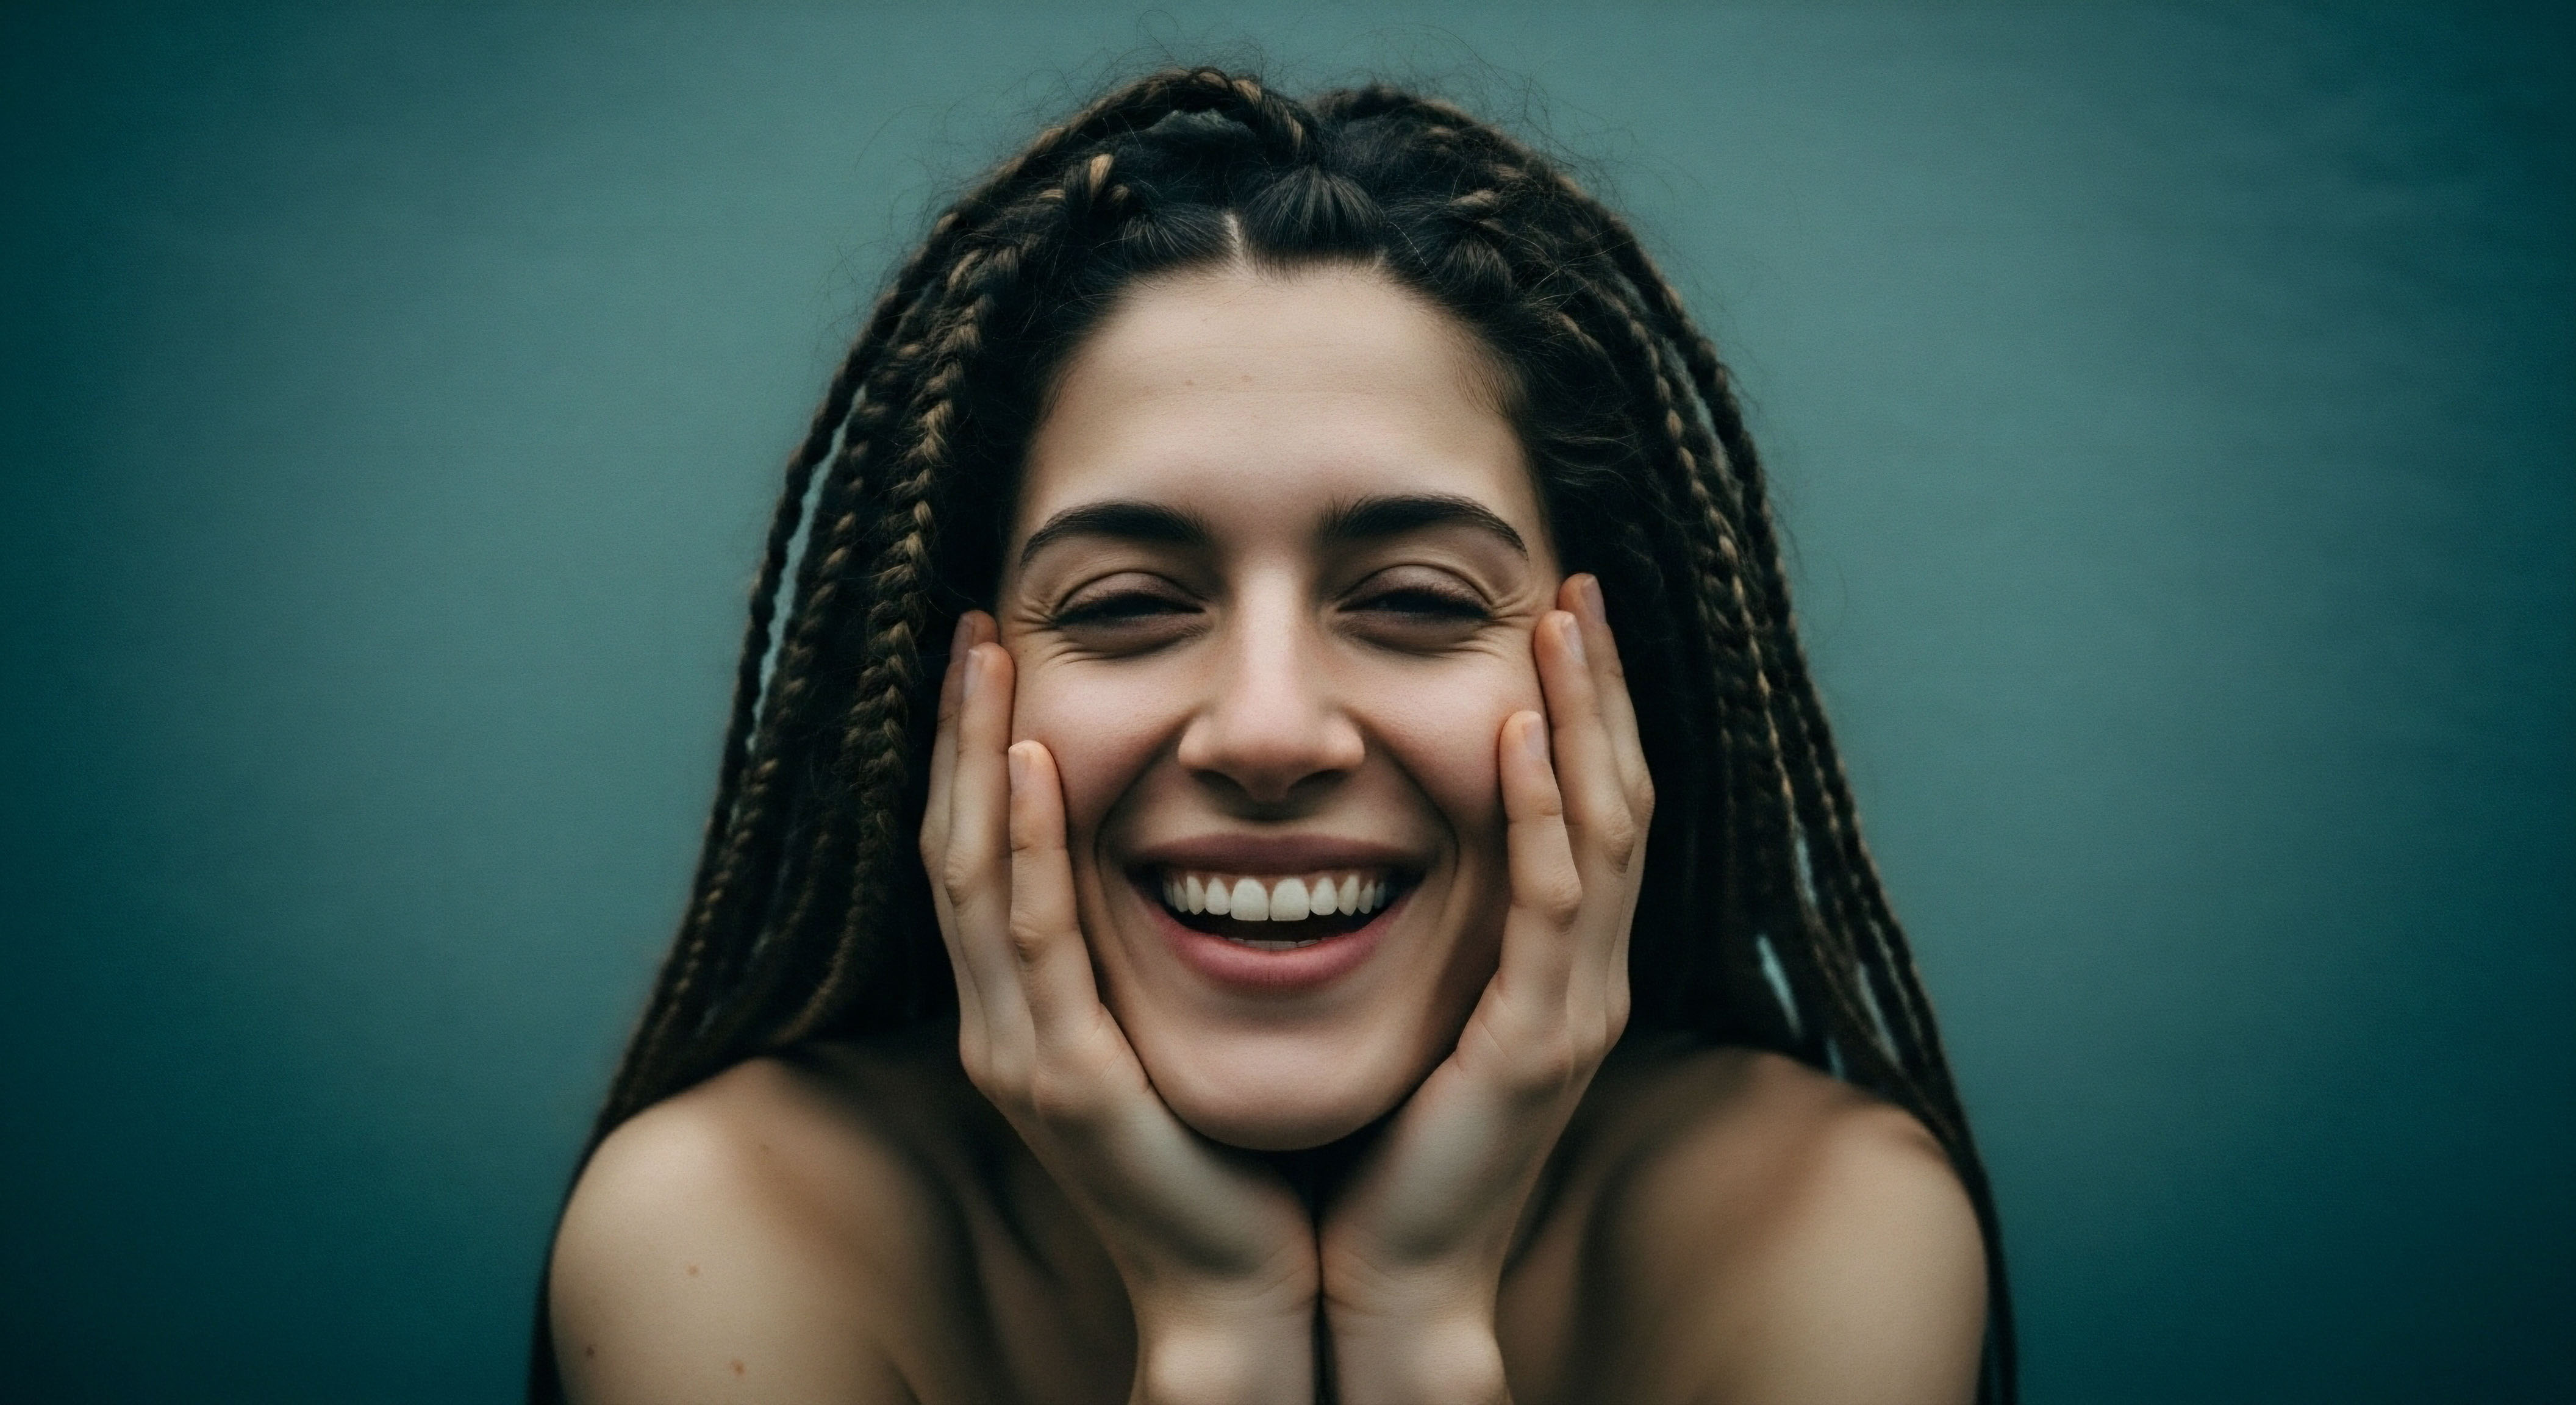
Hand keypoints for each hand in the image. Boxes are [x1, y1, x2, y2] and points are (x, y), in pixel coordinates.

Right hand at [920, 613, 1318, 1404]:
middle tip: (973, 622)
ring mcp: (1020, 1053)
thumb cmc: (1227, 1161)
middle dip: (954, 729)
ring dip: (973, 756)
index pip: (976, 853)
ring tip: (986, 655)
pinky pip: (1032, 940)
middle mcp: (1000, 1024)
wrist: (1241, 1292)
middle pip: (951, 844)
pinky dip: (1023, 847)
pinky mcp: (1065, 1081)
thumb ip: (1150, 957)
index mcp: (1025, 1011)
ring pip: (971, 875)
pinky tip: (1029, 764)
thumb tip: (1184, 853)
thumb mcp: (1170, 1032)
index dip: (970, 751)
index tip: (992, 650)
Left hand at [1318, 576, 1651, 1404]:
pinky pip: (1552, 903)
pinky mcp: (1536, 1045)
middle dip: (1602, 685)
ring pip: (1604, 830)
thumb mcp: (1419, 1012)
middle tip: (1573, 582)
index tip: (1555, 613)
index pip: (1590, 807)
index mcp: (1560, 968)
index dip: (1586, 708)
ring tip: (1559, 618)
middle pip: (1620, 795)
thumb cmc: (1385, 1150)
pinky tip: (1517, 733)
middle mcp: (1589, 978)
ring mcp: (1576, 1009)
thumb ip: (1427, 934)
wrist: (1388, 1279)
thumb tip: (1369, 838)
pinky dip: (1539, 810)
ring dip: (1585, 715)